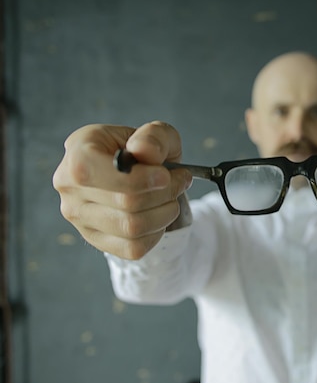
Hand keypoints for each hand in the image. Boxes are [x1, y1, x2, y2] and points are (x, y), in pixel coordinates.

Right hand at [52, 121, 192, 259]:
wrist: (140, 177)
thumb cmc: (145, 152)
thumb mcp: (156, 135)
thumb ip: (153, 137)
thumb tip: (144, 150)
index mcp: (78, 150)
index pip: (98, 172)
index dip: (139, 178)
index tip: (165, 175)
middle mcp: (69, 185)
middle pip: (126, 201)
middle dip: (165, 192)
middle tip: (180, 180)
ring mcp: (78, 216)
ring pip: (132, 227)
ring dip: (165, 213)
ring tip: (172, 197)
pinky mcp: (94, 239)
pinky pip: (133, 248)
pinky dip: (156, 233)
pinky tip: (159, 215)